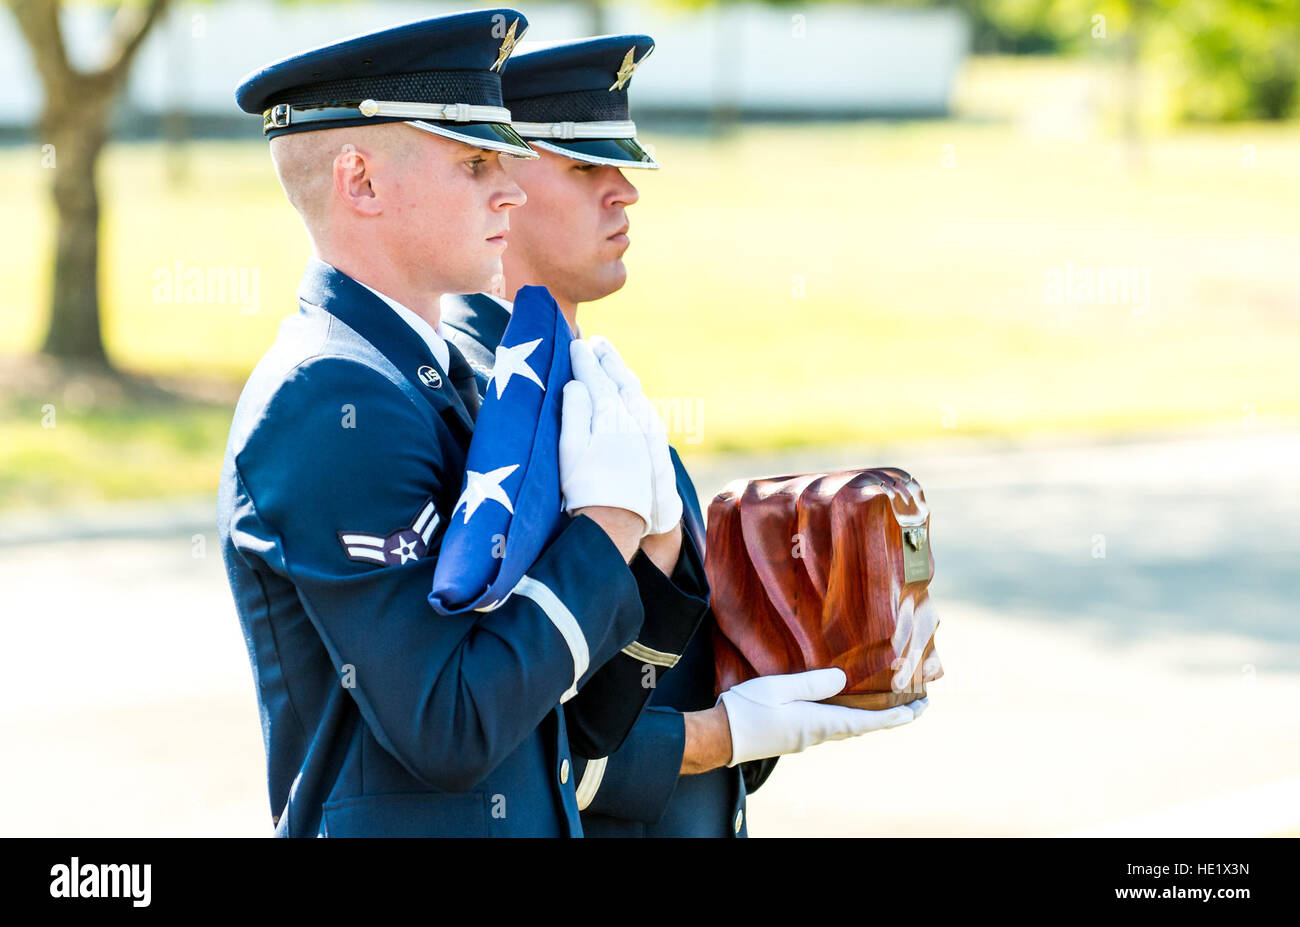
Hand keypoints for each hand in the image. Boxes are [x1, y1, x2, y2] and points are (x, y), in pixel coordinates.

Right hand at [588, 335, 681, 536]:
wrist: (620, 522)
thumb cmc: (586, 488)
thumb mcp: (571, 449)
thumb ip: (574, 411)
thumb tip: (577, 382)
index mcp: (610, 416)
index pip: (595, 379)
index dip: (583, 360)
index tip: (574, 342)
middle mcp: (632, 419)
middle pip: (619, 380)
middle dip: (607, 360)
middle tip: (597, 341)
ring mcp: (644, 432)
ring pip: (634, 392)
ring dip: (621, 373)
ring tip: (611, 360)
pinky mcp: (650, 447)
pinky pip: (642, 407)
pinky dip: (632, 393)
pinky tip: (628, 393)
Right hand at [718, 668, 924, 766]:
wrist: (720, 737)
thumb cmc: (748, 710)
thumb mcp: (780, 688)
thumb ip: (813, 683)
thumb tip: (844, 678)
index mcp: (819, 722)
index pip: (867, 721)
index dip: (896, 716)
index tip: (919, 709)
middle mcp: (818, 734)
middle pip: (862, 727)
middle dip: (890, 717)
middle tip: (913, 705)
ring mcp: (806, 738)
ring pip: (848, 728)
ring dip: (870, 718)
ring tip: (886, 704)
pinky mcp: (794, 736)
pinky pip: (831, 726)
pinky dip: (849, 717)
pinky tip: (845, 705)